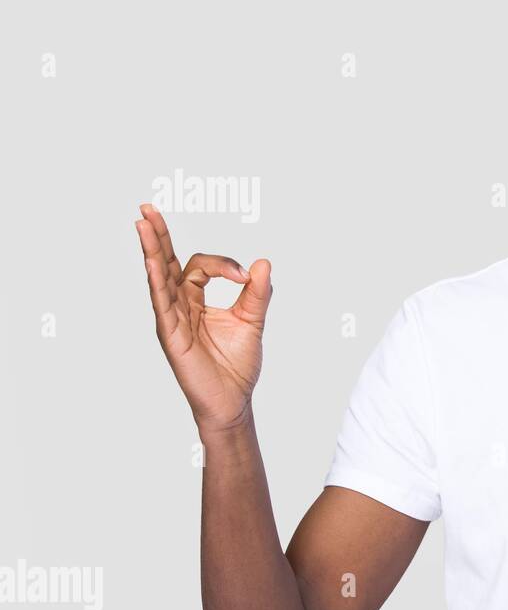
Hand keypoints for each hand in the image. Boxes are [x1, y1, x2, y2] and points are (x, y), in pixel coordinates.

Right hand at [134, 203, 271, 432]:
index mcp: (195, 300)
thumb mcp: (252, 321)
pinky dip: (158, 281)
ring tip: (143, 222)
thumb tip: (263, 262)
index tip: (245, 276)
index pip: (198, 267)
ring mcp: (171, 319)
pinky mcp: (170, 335)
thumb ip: (257, 292)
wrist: (233, 401)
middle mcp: (179, 306)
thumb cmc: (237, 365)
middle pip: (166, 263)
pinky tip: (153, 262)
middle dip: (159, 235)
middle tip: (147, 207)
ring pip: (159, 277)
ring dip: (153, 249)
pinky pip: (162, 303)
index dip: (222, 264)